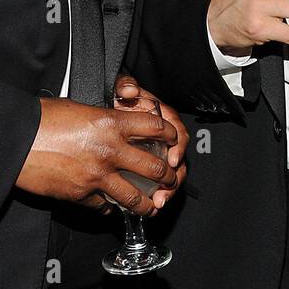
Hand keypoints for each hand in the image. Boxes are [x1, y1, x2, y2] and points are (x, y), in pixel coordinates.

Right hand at [15, 94, 182, 214]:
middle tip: (170, 178)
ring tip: (151, 205)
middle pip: (155, 167)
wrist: (14, 140)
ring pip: (135, 197)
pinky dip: (109, 207)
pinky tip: (110, 206)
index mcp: (110, 123)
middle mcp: (109, 151)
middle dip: (168, 176)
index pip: (156, 127)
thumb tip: (116, 127)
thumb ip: (103, 120)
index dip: (171, 134)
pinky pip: (104, 206)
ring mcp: (97, 176)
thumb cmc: (42, 118)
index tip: (174, 140)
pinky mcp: (81, 195)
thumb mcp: (80, 109)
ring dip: (147, 203)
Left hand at [113, 73, 187, 208]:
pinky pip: (157, 180)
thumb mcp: (122, 88)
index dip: (177, 147)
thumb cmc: (120, 98)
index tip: (171, 159)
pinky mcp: (150, 163)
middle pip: (177, 159)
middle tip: (165, 190)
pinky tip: (149, 203)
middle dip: (174, 177)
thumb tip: (129, 90)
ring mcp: (158, 151)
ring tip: (158, 203)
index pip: (177, 132)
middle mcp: (163, 136)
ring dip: (167, 189)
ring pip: (171, 173)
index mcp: (162, 117)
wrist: (110, 106)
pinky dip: (155, 192)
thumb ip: (126, 85)